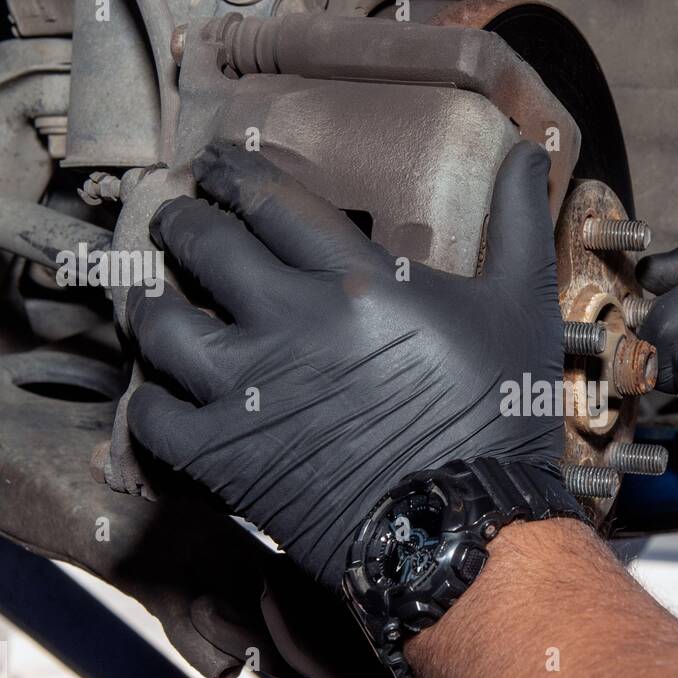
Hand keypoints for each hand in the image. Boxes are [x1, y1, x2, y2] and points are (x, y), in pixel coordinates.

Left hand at [125, 141, 563, 594]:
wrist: (465, 528)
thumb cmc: (499, 418)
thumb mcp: (523, 308)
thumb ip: (516, 223)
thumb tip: (528, 150)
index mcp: (357, 280)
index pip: (267, 200)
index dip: (230, 174)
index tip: (214, 167)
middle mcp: (289, 321)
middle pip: (203, 245)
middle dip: (181, 221)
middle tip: (176, 219)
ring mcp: (248, 390)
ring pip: (160, 324)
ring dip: (150, 302)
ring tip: (152, 296)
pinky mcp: (226, 458)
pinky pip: (153, 417)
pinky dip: (149, 400)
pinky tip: (161, 393)